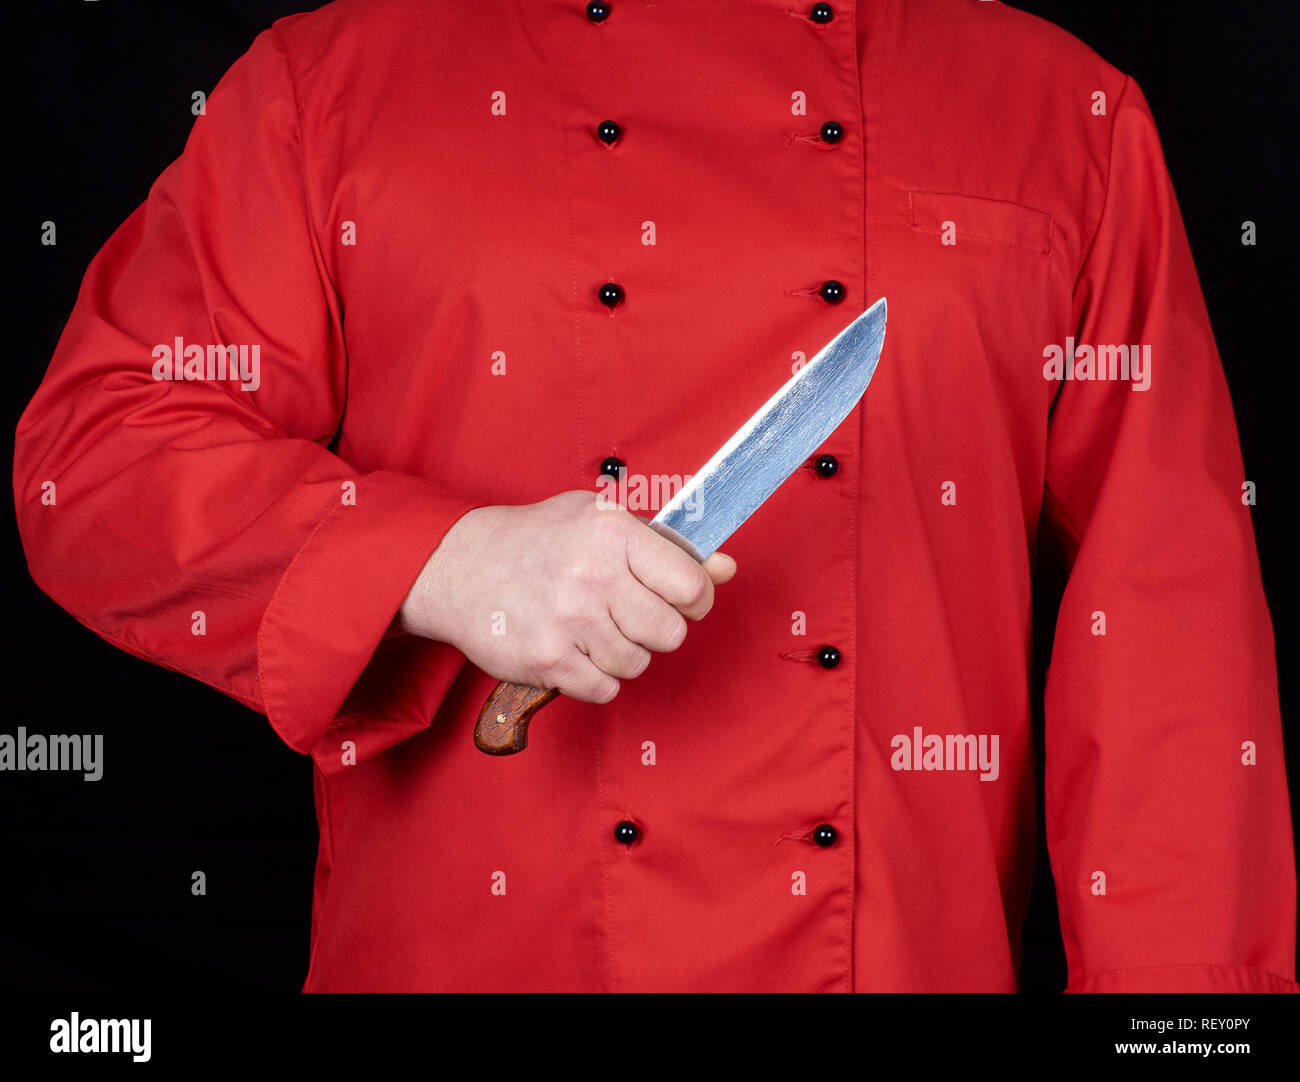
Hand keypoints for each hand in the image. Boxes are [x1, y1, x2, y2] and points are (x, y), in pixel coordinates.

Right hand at [398, 490, 735, 701]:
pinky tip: (575, 650)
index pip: (691, 586)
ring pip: (638, 664)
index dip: (694, 599)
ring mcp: (569, 620)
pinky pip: (605, 689)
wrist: (460, 567)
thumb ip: (667, 547)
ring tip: (592, 628)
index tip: (679, 599)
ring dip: (622, 654)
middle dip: (656, 630)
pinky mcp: (548, 660)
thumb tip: (725, 568)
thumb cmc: (540, 541)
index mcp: (613, 532)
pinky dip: (596, 678)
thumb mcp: (603, 522)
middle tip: (627, 614)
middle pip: (670, 633)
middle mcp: (593, 575)